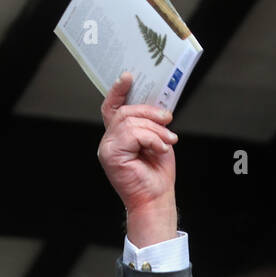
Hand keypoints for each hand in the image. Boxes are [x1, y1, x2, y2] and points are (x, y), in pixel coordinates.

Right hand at [98, 72, 178, 245]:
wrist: (156, 200)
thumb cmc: (156, 175)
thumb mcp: (157, 141)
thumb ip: (150, 124)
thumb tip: (158, 108)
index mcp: (118, 136)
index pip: (113, 108)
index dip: (118, 91)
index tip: (128, 77)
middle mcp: (109, 141)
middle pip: (126, 112)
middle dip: (150, 113)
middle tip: (168, 121)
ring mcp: (107, 148)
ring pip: (131, 122)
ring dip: (155, 131)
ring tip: (167, 142)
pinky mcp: (111, 155)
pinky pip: (133, 134)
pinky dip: (152, 139)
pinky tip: (160, 149)